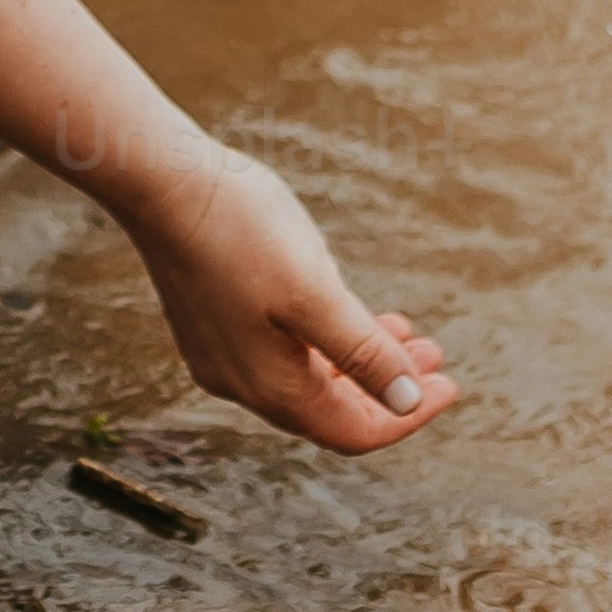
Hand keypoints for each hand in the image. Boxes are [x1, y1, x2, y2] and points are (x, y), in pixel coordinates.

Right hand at [126, 141, 457, 451]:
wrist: (161, 181)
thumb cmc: (240, 231)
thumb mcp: (315, 292)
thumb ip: (362, 352)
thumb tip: (408, 403)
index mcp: (270, 386)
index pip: (353, 430)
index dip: (407, 415)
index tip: (450, 384)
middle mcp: (242, 383)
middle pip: (330, 409)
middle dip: (389, 386)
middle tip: (436, 355)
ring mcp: (221, 354)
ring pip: (306, 378)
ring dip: (359, 360)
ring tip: (402, 329)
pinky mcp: (211, 322)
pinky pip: (281, 353)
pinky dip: (324, 342)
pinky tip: (343, 310)